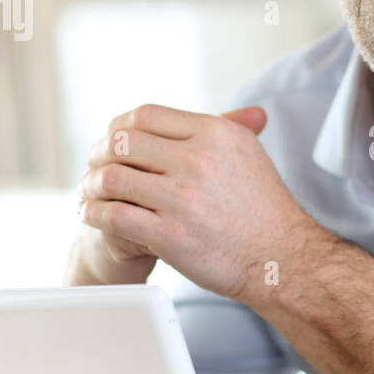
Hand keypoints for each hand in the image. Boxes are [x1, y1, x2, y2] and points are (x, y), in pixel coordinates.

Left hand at [77, 103, 328, 304]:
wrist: (283, 258)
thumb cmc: (265, 210)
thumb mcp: (249, 154)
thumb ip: (223, 127)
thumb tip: (197, 116)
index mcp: (216, 134)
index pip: (146, 115)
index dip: (119, 126)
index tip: (112, 140)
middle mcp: (199, 161)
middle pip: (122, 142)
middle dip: (99, 153)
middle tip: (94, 167)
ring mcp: (183, 199)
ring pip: (111, 177)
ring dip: (91, 185)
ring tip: (90, 193)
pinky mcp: (171, 236)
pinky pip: (113, 216)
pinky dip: (94, 214)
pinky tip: (93, 216)